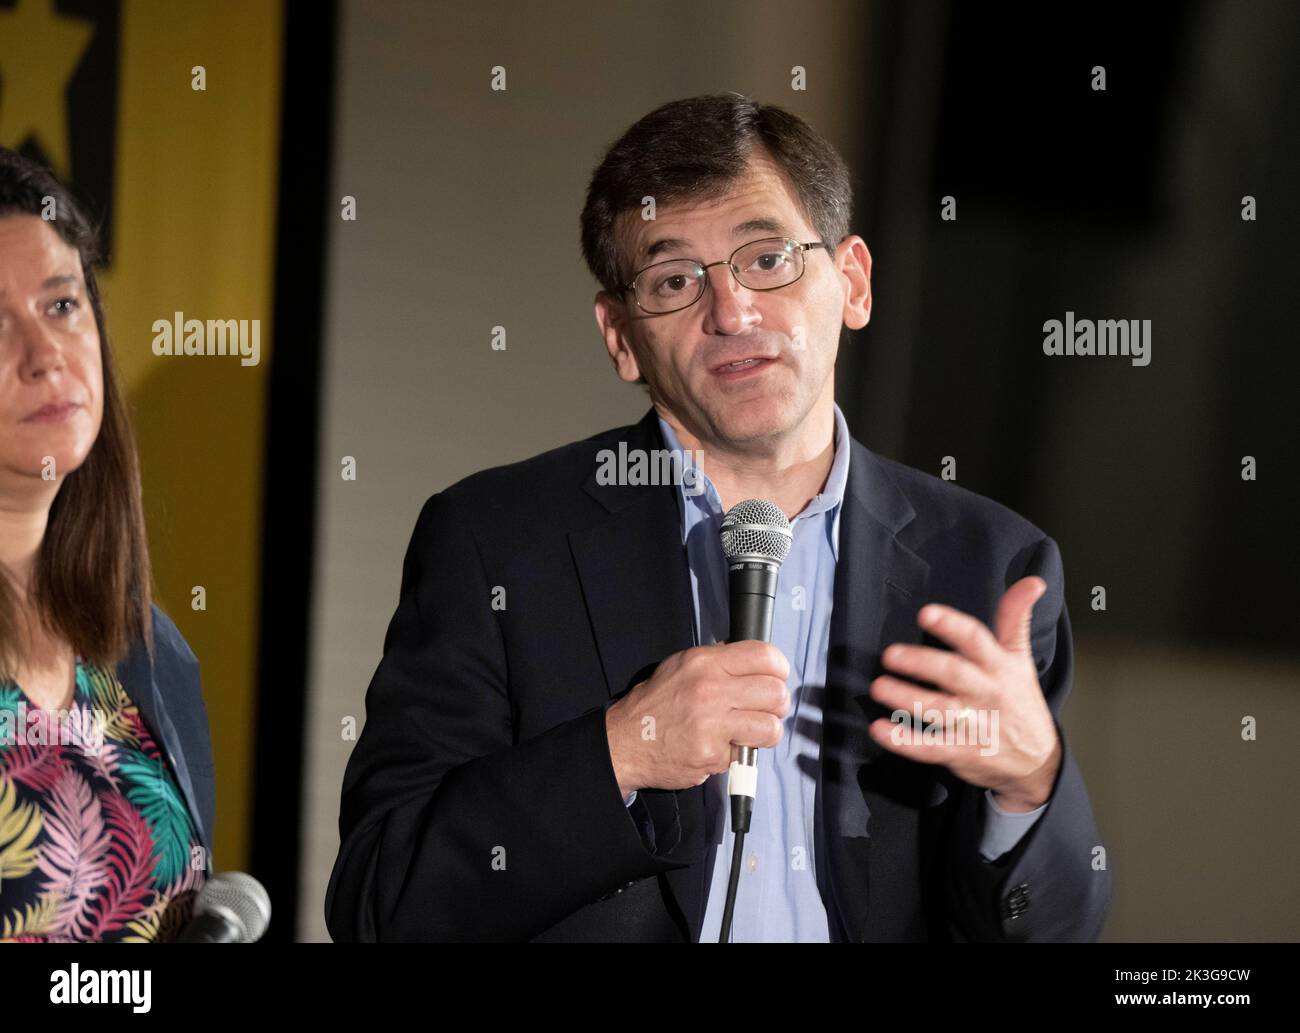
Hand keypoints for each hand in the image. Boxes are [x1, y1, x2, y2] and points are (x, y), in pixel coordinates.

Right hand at [606, 640, 790, 796]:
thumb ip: (716, 659)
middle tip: (768, 710)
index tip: (777, 678)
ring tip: (752, 732)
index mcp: (705, 663)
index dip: (779, 668)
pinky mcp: (712, 754)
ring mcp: (712, 724)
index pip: (765, 656)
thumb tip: (749, 658)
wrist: (625, 741)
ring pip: (770, 727)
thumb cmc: (654, 704)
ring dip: (766, 732)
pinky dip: (739, 754)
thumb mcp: (680, 665)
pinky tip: (723, 747)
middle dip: (778, 704)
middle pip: (775, 692)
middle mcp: (711, 690)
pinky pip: (746, 754)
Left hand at [865, 576, 1061, 809]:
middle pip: (953, 674)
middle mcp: (987, 692)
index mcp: (999, 665)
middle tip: (889, 654)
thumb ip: (1015, 617)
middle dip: (921, 662)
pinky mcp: (962, 752)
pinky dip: (904, 740)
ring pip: (938, 709)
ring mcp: (975, 725)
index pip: (976, 640)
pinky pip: (930, 747)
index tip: (926, 614)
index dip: (951, 626)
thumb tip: (1032, 581)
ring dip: (906, 698)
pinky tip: (880, 729)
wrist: (1038, 760)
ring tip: (879, 687)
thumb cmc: (1020, 700)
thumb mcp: (1021, 658)